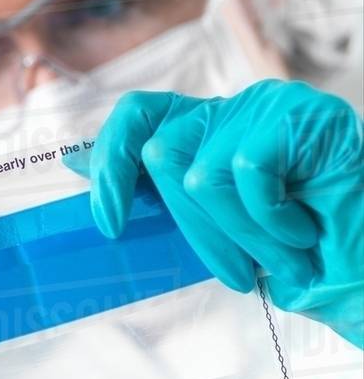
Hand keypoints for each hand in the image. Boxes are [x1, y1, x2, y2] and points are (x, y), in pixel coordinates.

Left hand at [65, 80, 363, 346]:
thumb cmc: (299, 256)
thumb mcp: (214, 231)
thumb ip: (155, 193)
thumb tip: (74, 161)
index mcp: (206, 131)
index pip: (138, 116)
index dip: (110, 160)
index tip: (109, 221)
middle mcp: (231, 110)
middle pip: (161, 153)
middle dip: (194, 230)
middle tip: (241, 272)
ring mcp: (267, 106)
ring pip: (202, 174)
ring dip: (242, 235)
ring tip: (285, 251)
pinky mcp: (300, 115)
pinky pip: (246, 171)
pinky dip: (272, 219)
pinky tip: (303, 227)